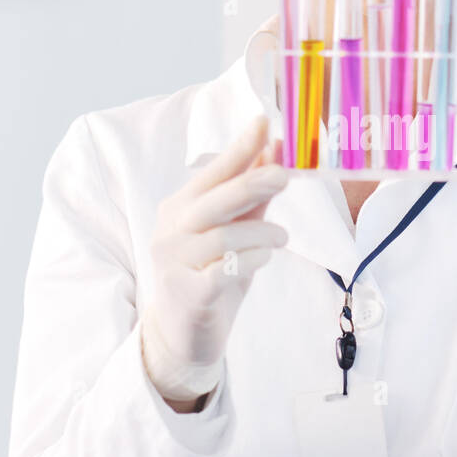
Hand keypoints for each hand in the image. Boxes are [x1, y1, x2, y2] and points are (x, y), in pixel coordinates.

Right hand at [142, 115, 288, 402]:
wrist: (182, 334)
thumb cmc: (212, 274)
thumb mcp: (234, 233)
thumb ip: (252, 199)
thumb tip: (275, 153)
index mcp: (181, 207)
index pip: (213, 171)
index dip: (240, 147)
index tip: (264, 122)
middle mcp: (172, 229)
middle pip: (215, 199)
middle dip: (252, 182)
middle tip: (284, 174)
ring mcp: (176, 262)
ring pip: (223, 236)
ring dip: (261, 233)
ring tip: (281, 238)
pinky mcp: (188, 294)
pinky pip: (224, 271)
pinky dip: (251, 260)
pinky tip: (264, 258)